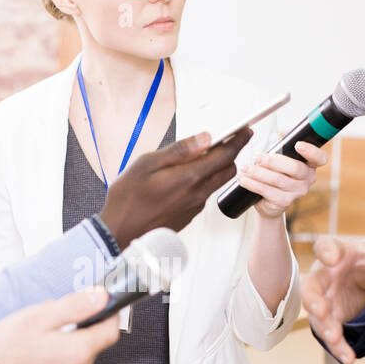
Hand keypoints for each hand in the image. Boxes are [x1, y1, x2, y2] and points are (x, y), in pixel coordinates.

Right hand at [0, 289, 119, 363]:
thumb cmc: (6, 352)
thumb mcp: (38, 318)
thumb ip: (74, 306)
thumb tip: (101, 296)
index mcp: (78, 351)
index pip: (110, 331)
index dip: (110, 316)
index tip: (104, 306)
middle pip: (93, 345)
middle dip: (80, 329)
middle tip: (55, 319)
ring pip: (78, 359)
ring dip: (68, 346)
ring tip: (39, 339)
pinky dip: (59, 361)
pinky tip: (36, 356)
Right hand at [98, 128, 252, 245]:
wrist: (119, 232)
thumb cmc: (127, 198)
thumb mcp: (147, 163)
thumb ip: (179, 150)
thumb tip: (205, 138)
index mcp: (189, 177)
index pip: (224, 155)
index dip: (238, 141)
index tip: (245, 131)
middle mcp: (197, 194)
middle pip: (227, 171)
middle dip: (230, 154)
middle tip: (224, 142)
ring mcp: (194, 207)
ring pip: (215, 183)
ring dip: (215, 169)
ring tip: (197, 159)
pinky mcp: (188, 216)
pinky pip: (203, 195)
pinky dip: (201, 183)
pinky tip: (182, 180)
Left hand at [239, 140, 326, 218]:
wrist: (270, 203)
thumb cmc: (276, 176)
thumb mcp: (281, 162)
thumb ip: (281, 151)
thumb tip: (273, 140)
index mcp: (310, 165)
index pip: (320, 158)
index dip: (311, 151)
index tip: (297, 145)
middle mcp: (307, 179)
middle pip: (294, 168)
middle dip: (272, 161)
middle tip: (256, 157)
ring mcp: (297, 192)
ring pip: (277, 179)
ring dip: (257, 172)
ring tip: (244, 168)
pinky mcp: (284, 202)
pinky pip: (266, 190)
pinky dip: (252, 184)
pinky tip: (244, 179)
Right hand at [304, 234, 364, 363]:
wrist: (364, 274)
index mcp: (337, 252)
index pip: (325, 246)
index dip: (325, 252)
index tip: (331, 257)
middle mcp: (324, 276)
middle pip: (310, 287)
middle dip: (313, 299)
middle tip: (320, 309)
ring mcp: (324, 300)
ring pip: (318, 316)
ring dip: (325, 328)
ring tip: (335, 338)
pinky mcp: (331, 319)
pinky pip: (332, 335)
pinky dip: (339, 348)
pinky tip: (349, 359)